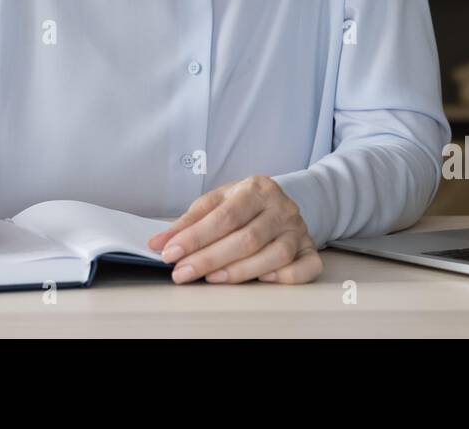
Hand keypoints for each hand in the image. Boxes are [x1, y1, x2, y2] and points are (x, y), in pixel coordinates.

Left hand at [148, 175, 321, 283]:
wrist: (280, 202)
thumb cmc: (243, 204)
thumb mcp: (216, 202)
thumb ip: (188, 222)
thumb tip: (158, 244)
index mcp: (257, 188)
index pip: (225, 215)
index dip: (196, 237)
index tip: (170, 254)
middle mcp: (282, 207)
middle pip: (247, 238)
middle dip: (210, 259)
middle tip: (182, 274)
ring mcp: (299, 230)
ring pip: (275, 256)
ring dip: (239, 272)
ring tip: (211, 279)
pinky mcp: (310, 249)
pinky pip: (305, 268)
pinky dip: (283, 277)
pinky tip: (260, 281)